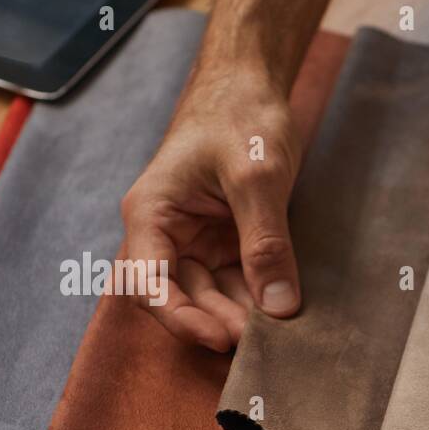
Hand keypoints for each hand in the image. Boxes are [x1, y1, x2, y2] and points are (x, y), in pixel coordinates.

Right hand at [119, 75, 302, 351]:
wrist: (253, 85)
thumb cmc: (242, 116)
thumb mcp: (258, 177)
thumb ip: (266, 242)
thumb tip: (278, 307)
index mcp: (152, 213)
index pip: (145, 282)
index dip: (179, 317)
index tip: (221, 337)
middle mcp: (166, 233)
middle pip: (180, 297)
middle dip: (219, 322)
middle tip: (265, 344)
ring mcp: (195, 241)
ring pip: (211, 296)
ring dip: (241, 316)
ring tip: (279, 335)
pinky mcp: (224, 243)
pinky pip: (236, 283)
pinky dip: (257, 299)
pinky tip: (283, 314)